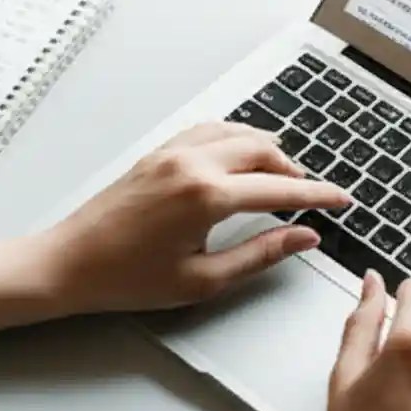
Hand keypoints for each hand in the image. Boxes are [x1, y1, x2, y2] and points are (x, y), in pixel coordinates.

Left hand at [41, 122, 349, 313]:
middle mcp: (192, 165)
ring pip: (238, 133)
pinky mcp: (158, 153)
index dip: (317, 195)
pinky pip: (209, 130)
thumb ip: (260, 254)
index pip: (280, 189)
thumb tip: (304, 238)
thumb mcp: (203, 279)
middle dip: (294, 172)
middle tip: (310, 195)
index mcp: (207, 197)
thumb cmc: (127, 279)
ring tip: (282, 175)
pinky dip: (236, 137)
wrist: (68, 263)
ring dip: (267, 150)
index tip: (341, 200)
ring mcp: (172, 154)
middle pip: (264, 152)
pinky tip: (242, 152)